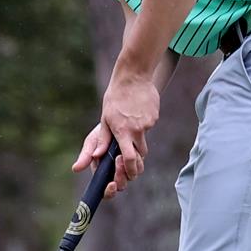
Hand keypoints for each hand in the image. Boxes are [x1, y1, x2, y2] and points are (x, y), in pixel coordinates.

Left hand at [71, 72, 156, 197]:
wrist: (133, 76)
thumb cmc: (115, 98)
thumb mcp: (105, 118)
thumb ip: (102, 140)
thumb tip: (96, 157)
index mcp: (122, 132)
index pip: (128, 158)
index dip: (129, 170)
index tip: (126, 174)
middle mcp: (136, 130)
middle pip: (139, 156)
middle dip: (134, 162)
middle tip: (125, 160)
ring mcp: (147, 124)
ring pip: (144, 144)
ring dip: (137, 145)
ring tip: (129, 130)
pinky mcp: (154, 117)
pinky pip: (148, 129)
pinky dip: (142, 126)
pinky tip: (136, 113)